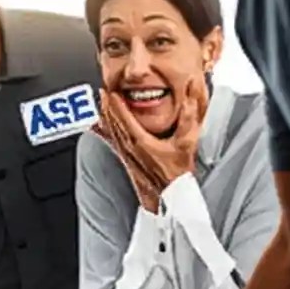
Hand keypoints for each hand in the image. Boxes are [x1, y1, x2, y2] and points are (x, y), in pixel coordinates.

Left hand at [95, 77, 208, 211]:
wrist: (169, 198)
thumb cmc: (177, 173)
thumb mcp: (186, 143)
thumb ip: (189, 120)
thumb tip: (190, 100)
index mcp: (141, 141)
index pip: (124, 117)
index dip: (116, 103)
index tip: (111, 90)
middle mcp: (130, 147)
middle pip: (114, 122)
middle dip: (108, 105)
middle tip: (102, 90)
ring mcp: (127, 155)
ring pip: (112, 131)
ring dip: (106, 116)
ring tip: (101, 103)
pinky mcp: (127, 161)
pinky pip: (113, 142)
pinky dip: (106, 132)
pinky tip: (99, 128)